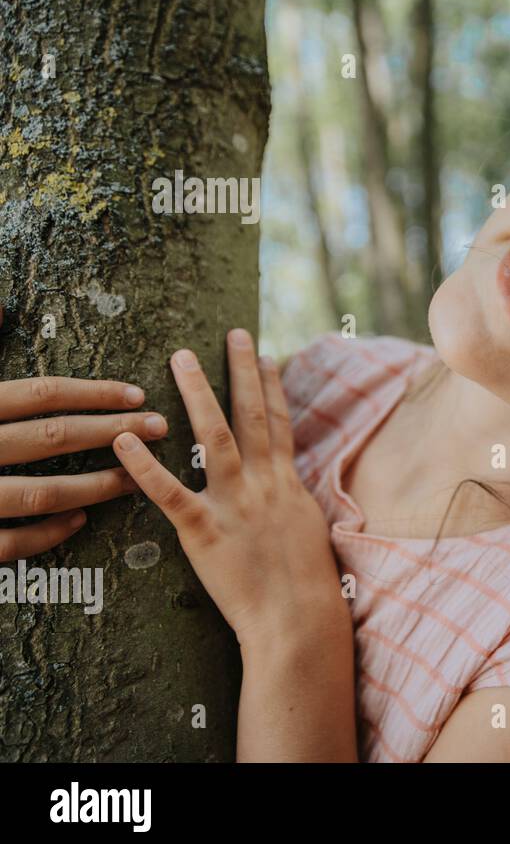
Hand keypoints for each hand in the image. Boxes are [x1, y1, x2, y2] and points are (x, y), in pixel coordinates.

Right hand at [0, 304, 169, 561]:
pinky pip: (7, 543)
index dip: (93, 392)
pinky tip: (80, 520)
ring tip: (135, 479)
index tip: (138, 393)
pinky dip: (46, 533)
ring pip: (37, 493)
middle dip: (111, 432)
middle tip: (159, 428)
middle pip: (48, 439)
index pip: (38, 393)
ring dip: (93, 485)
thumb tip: (0, 301)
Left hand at [111, 328, 346, 646]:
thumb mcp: (309, 531)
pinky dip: (145, 467)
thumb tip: (290, 484)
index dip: (274, 386)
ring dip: (198, 394)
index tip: (267, 353)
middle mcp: (264, 485)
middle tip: (231, 333)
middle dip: (242, 371)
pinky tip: (125, 441)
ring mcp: (235, 505)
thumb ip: (293, 501)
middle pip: (253, 415)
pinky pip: (171, 493)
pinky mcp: (205, 532)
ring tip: (182, 359)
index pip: (281, 424)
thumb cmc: (308, 584)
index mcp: (288, 485)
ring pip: (215, 437)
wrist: (298, 619)